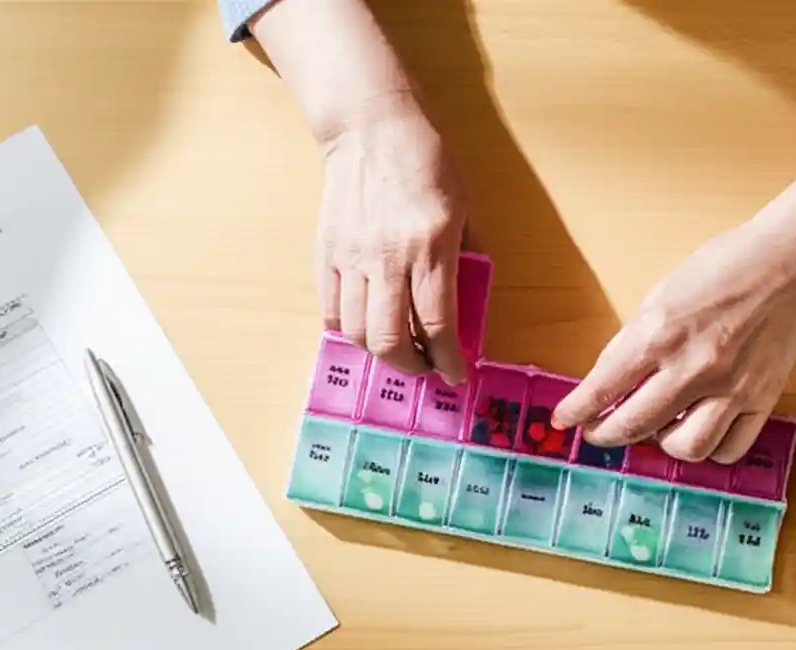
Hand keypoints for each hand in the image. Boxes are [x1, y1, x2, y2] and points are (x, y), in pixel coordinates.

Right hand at [316, 92, 469, 383]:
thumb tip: (468, 301)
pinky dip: (350, 331)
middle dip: (412, 366)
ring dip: (380, 353)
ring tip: (398, 350)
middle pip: (391, 339)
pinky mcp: (327, 252)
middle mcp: (389, 256)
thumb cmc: (426, 160)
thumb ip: (467, 255)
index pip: (438, 322)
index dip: (448, 360)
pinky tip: (367, 328)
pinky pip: (332, 310)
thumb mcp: (464, 206)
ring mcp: (352, 256)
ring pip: (358, 332)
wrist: (370, 128)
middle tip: (425, 368)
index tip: (456, 375)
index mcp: (431, 245)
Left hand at [552, 221, 795, 462]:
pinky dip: (708, 448)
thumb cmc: (725, 267)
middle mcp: (693, 367)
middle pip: (634, 426)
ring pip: (684, 448)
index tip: (564, 420)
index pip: (603, 387)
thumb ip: (634, 340)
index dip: (576, 410)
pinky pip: (728, 449)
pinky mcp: (762, 401)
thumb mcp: (661, 294)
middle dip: (605, 435)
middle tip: (598, 431)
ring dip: (660, 443)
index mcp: (660, 333)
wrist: (794, 263)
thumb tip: (608, 380)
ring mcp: (731, 389)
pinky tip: (698, 429)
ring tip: (657, 426)